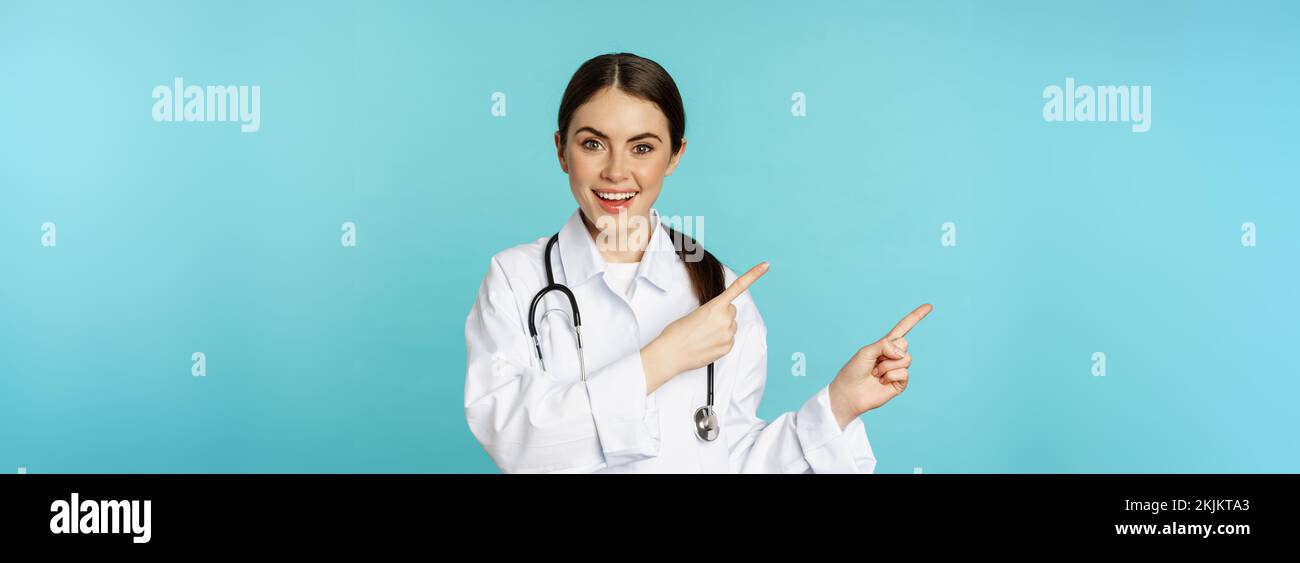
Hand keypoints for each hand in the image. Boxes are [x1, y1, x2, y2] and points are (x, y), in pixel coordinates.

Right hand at [640, 262, 769, 394]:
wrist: (671, 353)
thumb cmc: (677, 332)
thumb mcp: (695, 313)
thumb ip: (712, 312)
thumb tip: (719, 319)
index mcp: (716, 306)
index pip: (738, 287)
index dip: (754, 274)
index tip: (765, 265)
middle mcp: (726, 319)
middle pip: (731, 311)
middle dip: (721, 314)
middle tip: (705, 322)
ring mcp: (728, 334)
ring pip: (731, 325)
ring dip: (721, 328)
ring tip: (703, 335)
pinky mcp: (728, 347)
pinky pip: (729, 339)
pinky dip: (720, 340)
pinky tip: (707, 343)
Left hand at [828, 304, 932, 427]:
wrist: (849, 393)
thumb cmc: (854, 370)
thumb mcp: (867, 351)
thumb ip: (885, 345)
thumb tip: (903, 353)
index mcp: (885, 344)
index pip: (903, 328)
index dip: (916, 317)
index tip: (929, 306)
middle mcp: (894, 355)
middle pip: (905, 344)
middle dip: (889, 352)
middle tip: (874, 362)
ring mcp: (898, 369)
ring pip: (906, 359)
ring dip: (887, 366)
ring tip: (876, 373)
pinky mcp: (901, 383)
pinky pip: (904, 373)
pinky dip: (890, 376)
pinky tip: (882, 381)